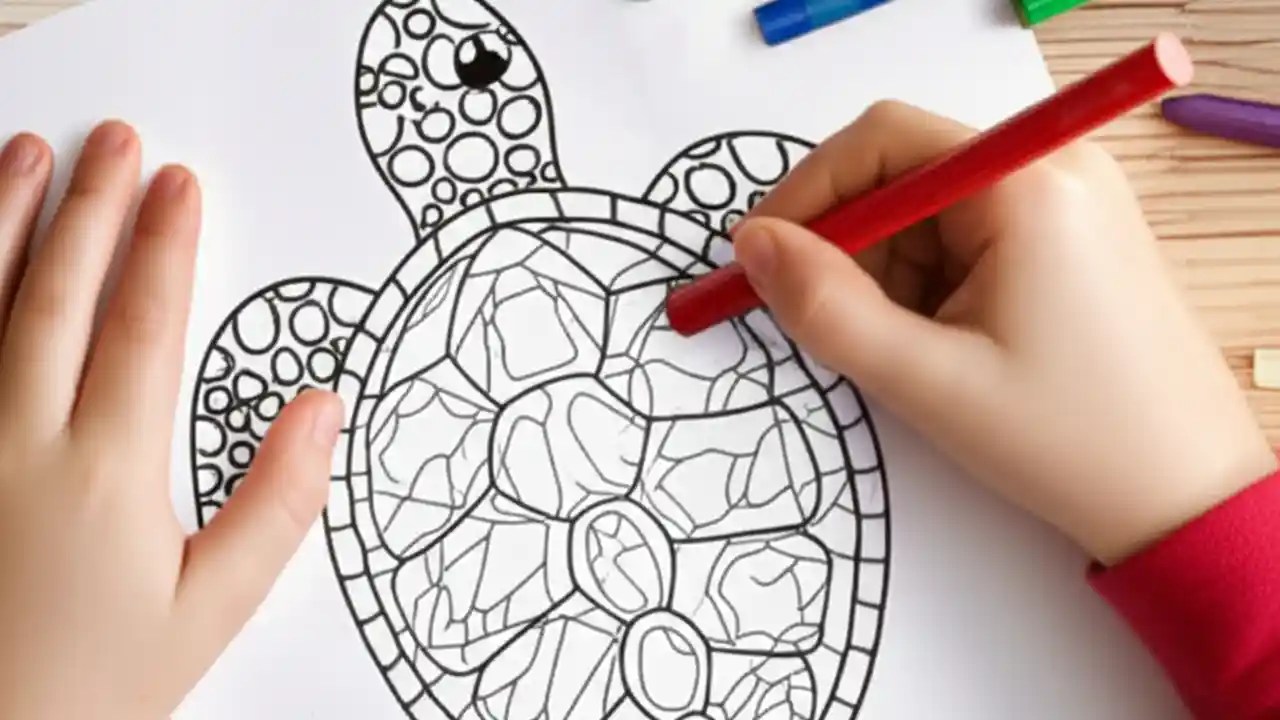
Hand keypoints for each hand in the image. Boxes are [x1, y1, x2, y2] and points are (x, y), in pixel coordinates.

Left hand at [0, 122, 341, 717]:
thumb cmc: (96, 684)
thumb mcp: (213, 608)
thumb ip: (276, 504)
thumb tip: (320, 413)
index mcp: (106, 471)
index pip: (141, 326)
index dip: (164, 247)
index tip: (179, 188)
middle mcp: (19, 445)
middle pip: (56, 295)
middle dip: (89, 207)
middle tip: (112, 144)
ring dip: (3, 223)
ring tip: (23, 159)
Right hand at [735, 101, 1275, 564]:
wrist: (1187, 497)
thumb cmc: (1068, 441)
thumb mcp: (925, 380)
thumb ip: (824, 308)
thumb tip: (751, 246)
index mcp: (1027, 184)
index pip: (880, 141)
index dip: (806, 194)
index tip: (762, 261)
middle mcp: (1055, 168)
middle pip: (904, 172)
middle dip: (853, 247)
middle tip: (838, 325)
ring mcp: (1070, 198)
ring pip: (930, 211)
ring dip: (893, 274)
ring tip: (917, 352)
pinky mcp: (1072, 233)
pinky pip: (968, 233)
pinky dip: (932, 282)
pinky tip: (950, 343)